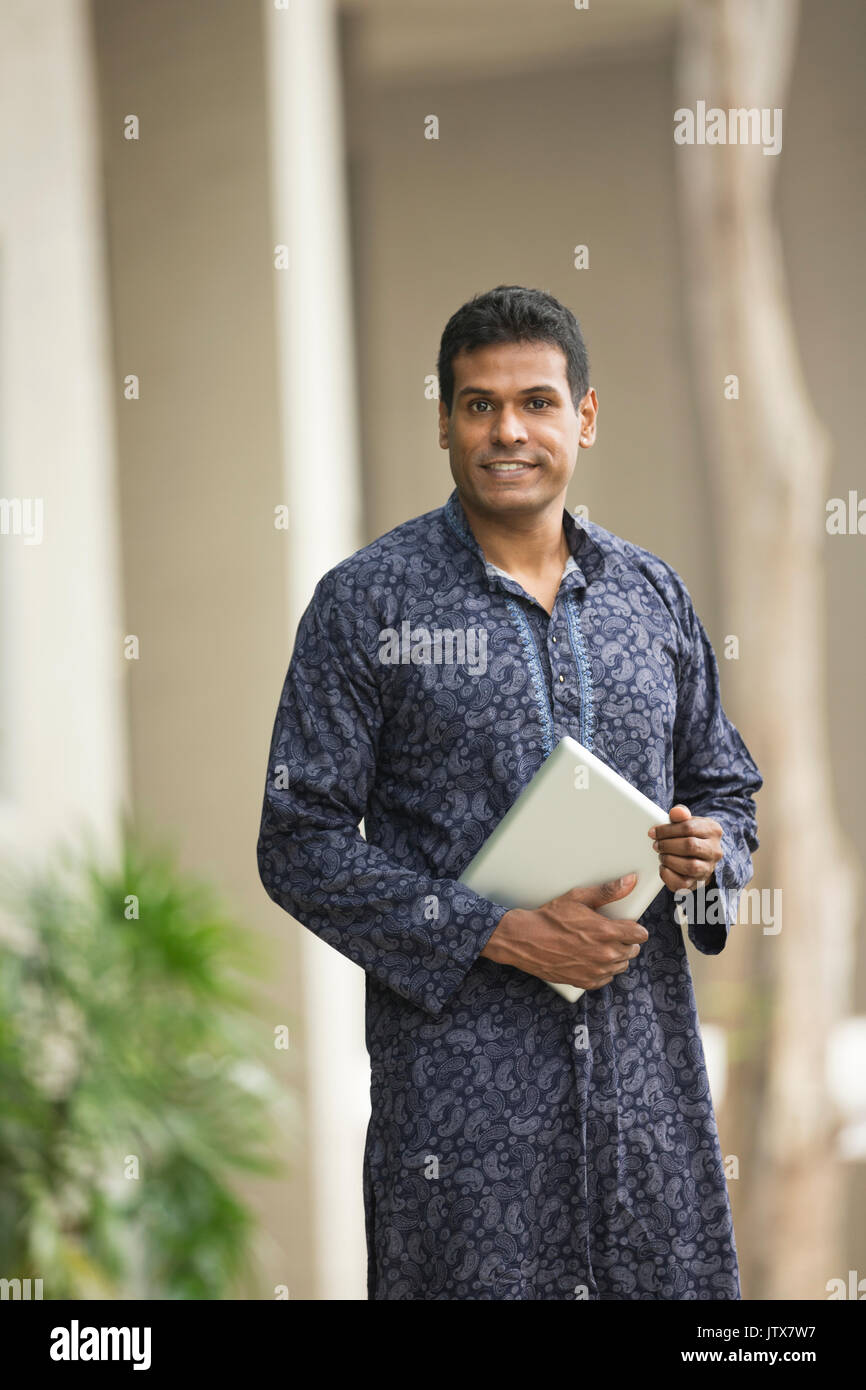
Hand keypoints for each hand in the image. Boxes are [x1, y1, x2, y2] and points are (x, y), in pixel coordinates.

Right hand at [481, 873, 648, 990]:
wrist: (525, 940)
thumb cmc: (550, 917)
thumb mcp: (578, 898)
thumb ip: (607, 891)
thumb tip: (630, 881)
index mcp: (607, 932)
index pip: (640, 935)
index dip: (634, 928)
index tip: (627, 925)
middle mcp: (605, 954)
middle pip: (633, 951)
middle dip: (626, 941)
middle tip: (610, 933)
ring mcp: (596, 971)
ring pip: (621, 965)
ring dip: (616, 956)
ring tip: (600, 944)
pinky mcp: (586, 982)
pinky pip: (607, 977)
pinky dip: (603, 969)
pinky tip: (591, 958)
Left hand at [648, 804, 722, 891]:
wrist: (701, 856)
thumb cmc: (692, 836)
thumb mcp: (688, 821)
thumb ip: (681, 814)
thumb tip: (675, 812)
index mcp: (713, 830)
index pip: (689, 828)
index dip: (667, 830)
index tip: (653, 832)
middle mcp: (715, 851)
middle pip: (690, 846)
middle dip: (667, 845)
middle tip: (656, 845)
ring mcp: (708, 868)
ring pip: (689, 866)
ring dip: (669, 860)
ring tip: (662, 855)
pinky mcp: (698, 883)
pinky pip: (683, 884)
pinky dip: (668, 875)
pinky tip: (664, 867)